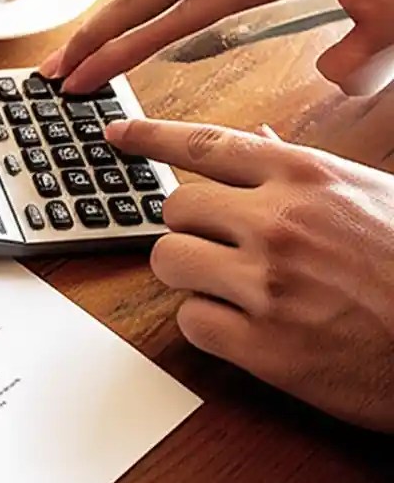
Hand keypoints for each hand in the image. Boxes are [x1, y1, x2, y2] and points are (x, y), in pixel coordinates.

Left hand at [105, 118, 393, 431]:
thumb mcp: (371, 195)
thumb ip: (304, 169)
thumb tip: (258, 141)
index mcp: (308, 177)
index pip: (204, 145)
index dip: (149, 139)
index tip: (115, 136)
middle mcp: (280, 222)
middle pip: (175, 208)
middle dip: (191, 229)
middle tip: (226, 249)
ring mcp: (269, 284)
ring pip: (169, 261)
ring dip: (192, 275)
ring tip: (238, 288)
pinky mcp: (264, 346)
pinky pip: (190, 321)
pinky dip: (210, 326)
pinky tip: (253, 328)